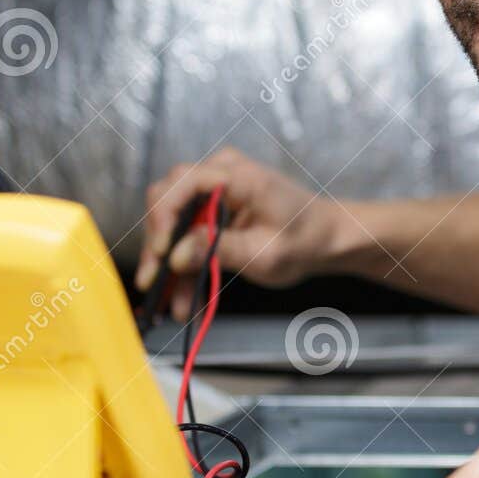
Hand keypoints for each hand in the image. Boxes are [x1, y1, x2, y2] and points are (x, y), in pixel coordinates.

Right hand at [137, 148, 340, 319]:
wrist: (326, 238)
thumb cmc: (305, 239)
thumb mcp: (265, 253)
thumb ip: (220, 249)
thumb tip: (176, 256)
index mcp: (240, 175)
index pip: (184, 182)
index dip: (164, 216)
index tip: (162, 252)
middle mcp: (222, 174)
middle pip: (169, 200)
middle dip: (158, 245)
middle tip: (152, 282)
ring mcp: (215, 190)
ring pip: (173, 222)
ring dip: (169, 263)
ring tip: (169, 304)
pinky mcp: (212, 210)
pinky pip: (188, 234)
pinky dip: (185, 266)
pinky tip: (182, 300)